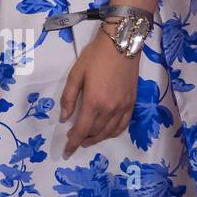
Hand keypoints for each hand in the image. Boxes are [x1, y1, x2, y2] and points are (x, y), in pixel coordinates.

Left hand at [59, 27, 140, 158]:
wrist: (122, 45)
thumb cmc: (95, 56)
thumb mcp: (76, 74)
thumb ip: (69, 98)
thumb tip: (64, 118)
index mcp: (94, 102)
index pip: (81, 129)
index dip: (73, 142)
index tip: (67, 152)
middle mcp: (110, 109)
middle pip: (95, 132)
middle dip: (83, 140)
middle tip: (74, 141)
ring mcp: (123, 107)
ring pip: (109, 132)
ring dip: (97, 138)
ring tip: (87, 139)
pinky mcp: (132, 104)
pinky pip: (123, 125)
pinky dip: (113, 132)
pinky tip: (106, 132)